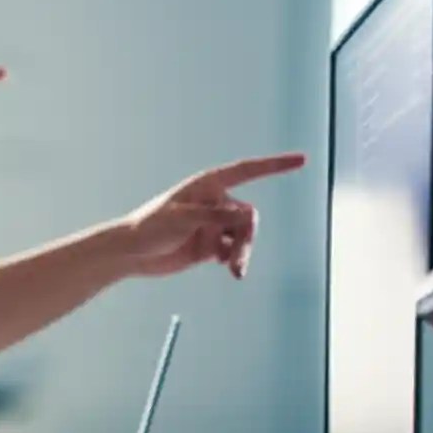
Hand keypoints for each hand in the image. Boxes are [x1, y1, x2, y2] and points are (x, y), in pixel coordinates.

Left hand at [119, 152, 305, 278]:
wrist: (131, 254)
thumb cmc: (149, 227)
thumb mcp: (181, 219)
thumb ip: (214, 217)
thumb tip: (245, 216)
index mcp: (207, 186)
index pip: (246, 171)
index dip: (274, 165)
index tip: (301, 160)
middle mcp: (214, 203)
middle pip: (247, 217)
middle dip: (246, 238)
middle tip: (237, 262)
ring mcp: (213, 225)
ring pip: (243, 237)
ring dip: (242, 252)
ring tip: (235, 271)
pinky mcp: (210, 246)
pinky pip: (233, 251)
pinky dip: (233, 259)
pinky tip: (226, 268)